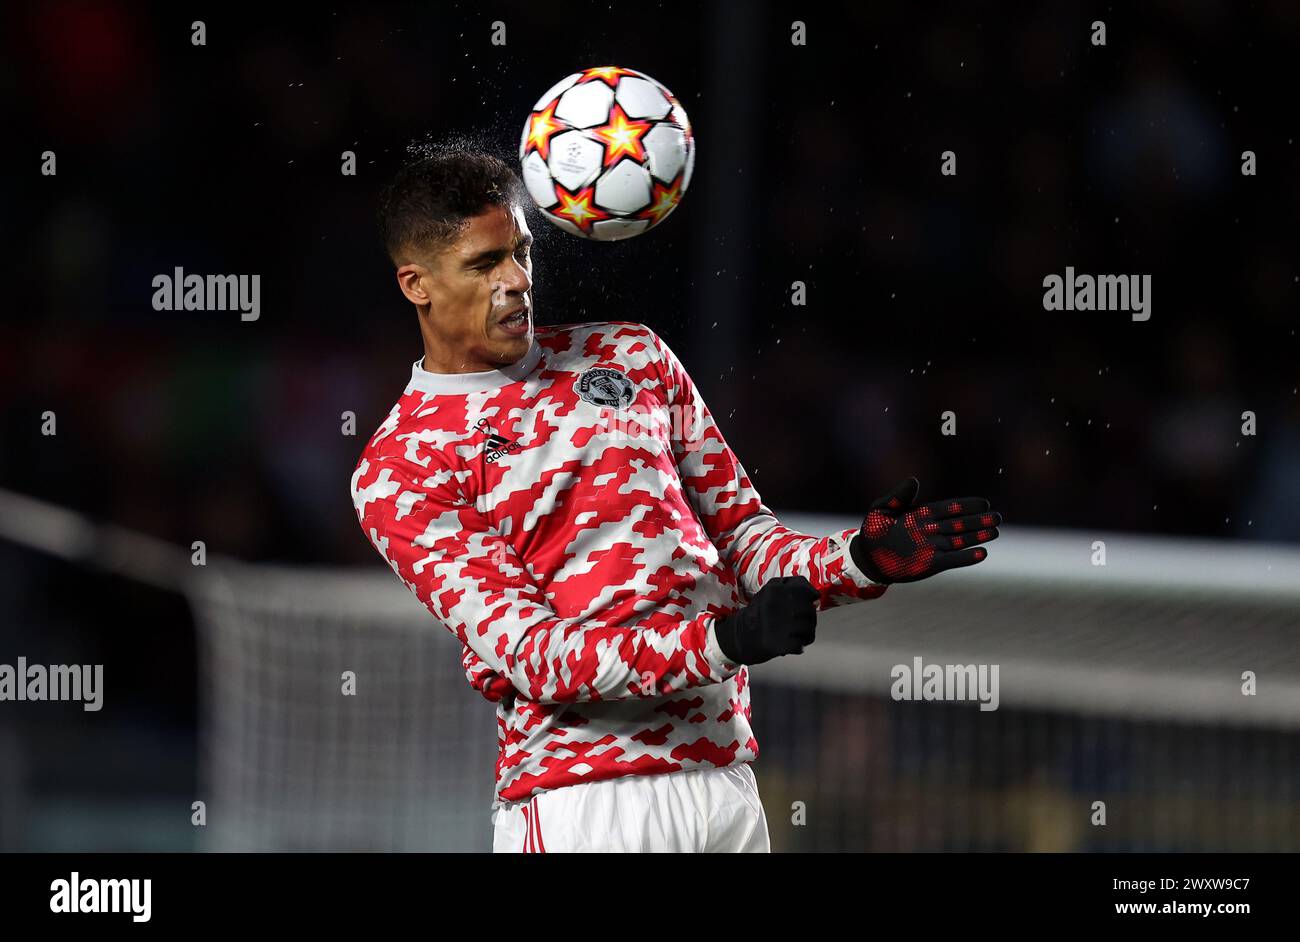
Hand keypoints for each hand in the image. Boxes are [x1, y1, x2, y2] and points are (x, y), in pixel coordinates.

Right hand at [713, 576, 819, 665]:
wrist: (740, 636)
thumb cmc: (759, 612)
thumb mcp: (769, 590)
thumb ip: (791, 585)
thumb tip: (815, 595)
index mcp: (775, 591)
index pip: (806, 591)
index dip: (811, 596)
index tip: (812, 600)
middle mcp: (778, 606)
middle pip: (810, 611)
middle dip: (810, 617)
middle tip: (800, 622)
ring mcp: (780, 626)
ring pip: (809, 628)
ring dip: (806, 633)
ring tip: (795, 634)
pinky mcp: (780, 644)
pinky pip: (801, 644)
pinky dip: (799, 646)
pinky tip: (791, 644)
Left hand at [850, 478, 999, 583]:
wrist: (867, 557)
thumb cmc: (873, 531)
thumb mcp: (882, 509)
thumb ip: (899, 496)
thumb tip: (914, 480)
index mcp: (923, 515)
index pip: (948, 508)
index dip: (965, 506)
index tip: (983, 503)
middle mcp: (932, 530)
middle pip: (959, 524)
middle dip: (978, 521)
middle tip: (997, 517)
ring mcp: (933, 547)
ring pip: (960, 541)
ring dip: (978, 537)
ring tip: (995, 532)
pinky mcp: (931, 564)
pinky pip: (952, 560)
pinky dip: (967, 557)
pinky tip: (982, 553)